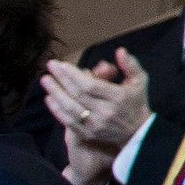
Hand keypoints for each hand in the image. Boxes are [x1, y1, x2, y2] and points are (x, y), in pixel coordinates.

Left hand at [44, 52, 150, 184]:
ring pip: (70, 108)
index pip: (90, 85)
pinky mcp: (89, 134)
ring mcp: (96, 125)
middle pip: (77, 94)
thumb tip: (120, 50)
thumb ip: (130, 65)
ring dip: (55, 93)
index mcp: (118, 97)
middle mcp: (106, 112)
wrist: (138, 131)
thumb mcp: (139, 81)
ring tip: (45, 80)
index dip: (73, 75)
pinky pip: (68, 121)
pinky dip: (57, 110)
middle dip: (61, 79)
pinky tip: (49, 98)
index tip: (62, 64)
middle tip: (50, 66)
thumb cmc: (136, 101)